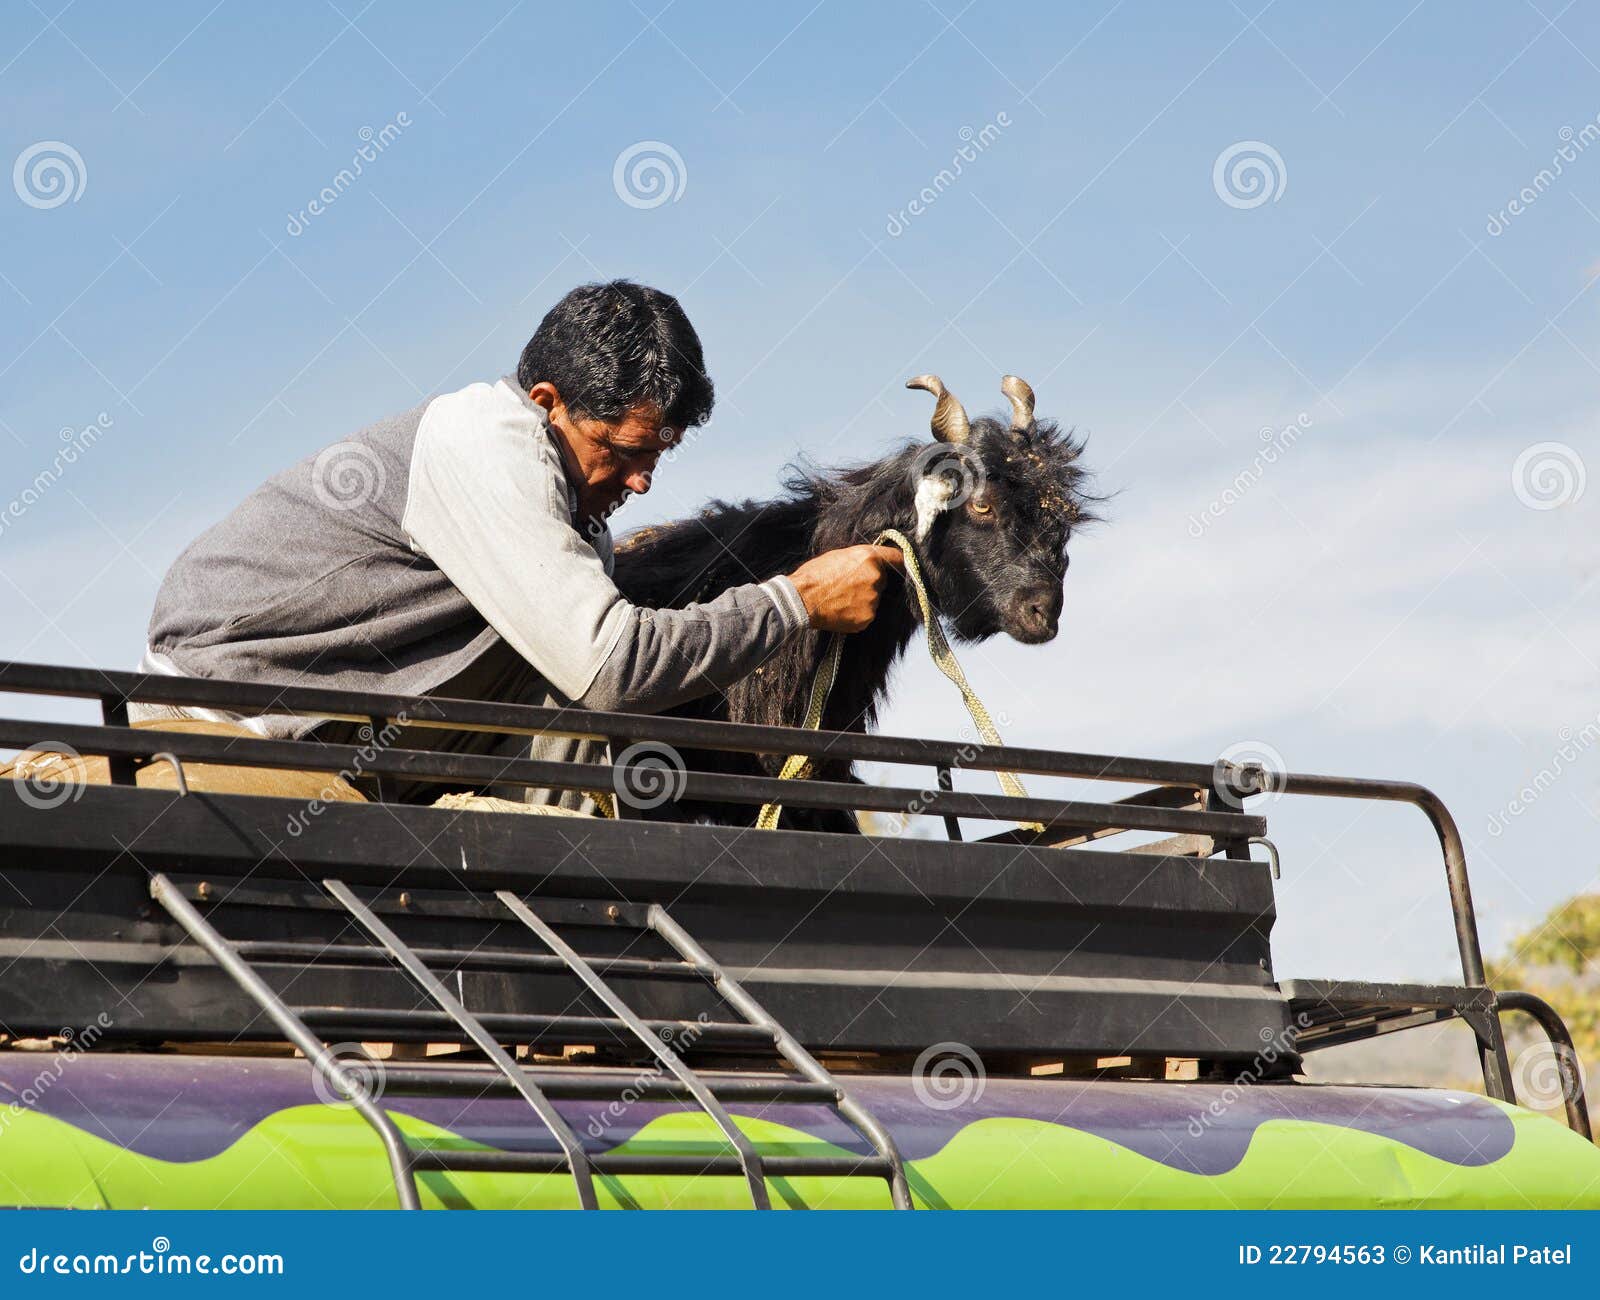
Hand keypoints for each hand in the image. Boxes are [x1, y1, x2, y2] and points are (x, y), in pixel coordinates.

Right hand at [787, 544, 905, 632]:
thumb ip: (859, 559)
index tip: (898, 565)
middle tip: (849, 586)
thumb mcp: (838, 556)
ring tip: (841, 599)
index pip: (897, 557)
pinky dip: (857, 614)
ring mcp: (873, 600)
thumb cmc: (814, 575)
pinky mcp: (867, 618)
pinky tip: (841, 610)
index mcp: (869, 558)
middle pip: (882, 580)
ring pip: (874, 599)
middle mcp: (876, 578)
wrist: (800, 599)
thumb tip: (870, 563)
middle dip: (871, 583)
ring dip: (863, 599)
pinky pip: (867, 614)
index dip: (897, 561)